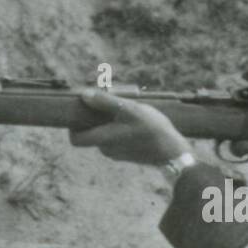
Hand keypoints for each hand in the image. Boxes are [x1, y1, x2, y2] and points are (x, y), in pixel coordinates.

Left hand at [68, 89, 189, 165]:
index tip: (81, 110)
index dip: (73, 125)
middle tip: (109, 99)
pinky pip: (118, 137)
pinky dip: (121, 126)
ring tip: (127, 105)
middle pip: (92, 131)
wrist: (174, 153)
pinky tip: (137, 116)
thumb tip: (84, 95)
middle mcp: (107, 149)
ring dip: (111, 119)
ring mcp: (119, 152)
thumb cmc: (151, 130)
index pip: (75, 139)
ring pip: (106, 133)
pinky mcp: (130, 153)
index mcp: (103, 140)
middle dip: (97, 115)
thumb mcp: (128, 110)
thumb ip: (105, 102)